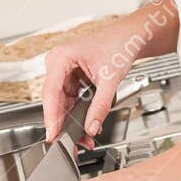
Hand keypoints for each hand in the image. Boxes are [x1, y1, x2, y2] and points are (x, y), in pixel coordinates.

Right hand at [42, 27, 136, 150]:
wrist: (130, 37)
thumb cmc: (119, 45)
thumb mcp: (110, 79)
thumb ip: (100, 105)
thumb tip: (91, 126)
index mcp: (61, 57)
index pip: (51, 92)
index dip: (51, 116)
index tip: (53, 134)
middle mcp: (58, 63)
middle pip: (54, 100)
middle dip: (64, 123)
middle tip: (71, 143)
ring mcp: (63, 71)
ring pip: (62, 103)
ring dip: (72, 120)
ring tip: (84, 137)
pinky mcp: (71, 78)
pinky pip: (70, 100)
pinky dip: (77, 113)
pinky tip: (86, 124)